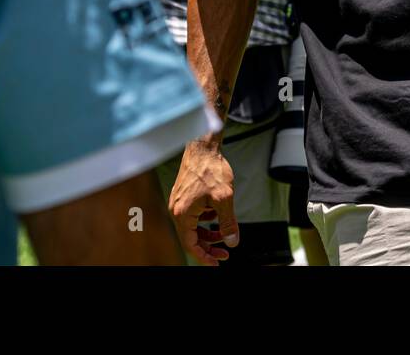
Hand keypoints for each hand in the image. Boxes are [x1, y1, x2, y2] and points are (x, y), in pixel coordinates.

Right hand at [168, 143, 238, 265]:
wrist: (203, 146)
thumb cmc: (211, 169)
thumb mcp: (225, 198)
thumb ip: (228, 223)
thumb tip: (232, 241)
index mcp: (183, 213)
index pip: (191, 244)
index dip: (204, 257)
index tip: (217, 263)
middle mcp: (176, 209)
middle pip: (190, 238)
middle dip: (208, 247)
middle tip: (225, 253)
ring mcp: (178, 202)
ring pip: (192, 227)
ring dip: (207, 233)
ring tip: (223, 234)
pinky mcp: (183, 196)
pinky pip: (192, 216)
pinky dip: (204, 220)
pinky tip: (216, 215)